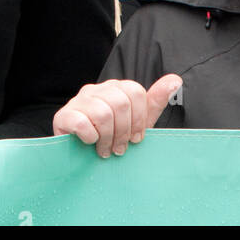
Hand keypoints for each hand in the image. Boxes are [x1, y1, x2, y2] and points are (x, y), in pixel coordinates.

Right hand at [53, 74, 181, 157]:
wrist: (80, 160)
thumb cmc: (110, 140)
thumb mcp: (136, 124)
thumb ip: (154, 102)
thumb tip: (176, 79)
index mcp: (114, 89)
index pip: (135, 91)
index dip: (139, 119)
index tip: (135, 138)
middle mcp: (95, 90)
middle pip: (121, 102)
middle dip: (123, 131)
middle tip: (118, 147)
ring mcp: (78, 101)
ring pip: (103, 113)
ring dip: (107, 138)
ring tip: (105, 150)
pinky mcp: (64, 115)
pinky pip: (83, 123)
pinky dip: (90, 139)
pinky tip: (89, 144)